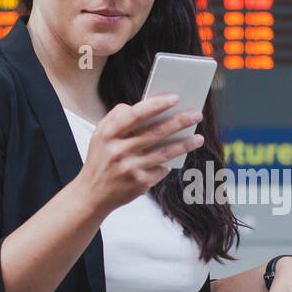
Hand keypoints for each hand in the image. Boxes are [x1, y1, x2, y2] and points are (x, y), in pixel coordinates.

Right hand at [77, 94, 204, 213]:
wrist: (92, 194)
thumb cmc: (101, 158)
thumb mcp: (100, 134)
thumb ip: (118, 117)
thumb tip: (148, 106)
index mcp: (108, 134)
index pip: (135, 115)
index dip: (156, 105)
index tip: (175, 98)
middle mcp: (119, 151)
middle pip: (156, 132)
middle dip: (179, 122)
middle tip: (197, 114)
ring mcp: (130, 168)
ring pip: (165, 152)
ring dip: (185, 144)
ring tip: (198, 138)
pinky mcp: (140, 183)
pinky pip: (162, 169)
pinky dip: (171, 162)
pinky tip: (180, 156)